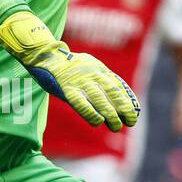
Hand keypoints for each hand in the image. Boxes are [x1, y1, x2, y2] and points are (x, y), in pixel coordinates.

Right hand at [0, 11, 139, 131]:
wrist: (47, 56)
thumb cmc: (69, 66)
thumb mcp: (89, 67)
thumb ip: (101, 79)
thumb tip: (116, 97)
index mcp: (99, 69)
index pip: (119, 86)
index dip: (129, 100)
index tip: (135, 113)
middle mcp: (92, 74)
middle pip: (113, 93)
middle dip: (123, 109)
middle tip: (130, 122)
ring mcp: (80, 81)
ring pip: (100, 99)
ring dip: (110, 114)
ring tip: (116, 126)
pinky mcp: (67, 89)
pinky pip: (81, 103)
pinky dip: (90, 113)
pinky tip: (97, 122)